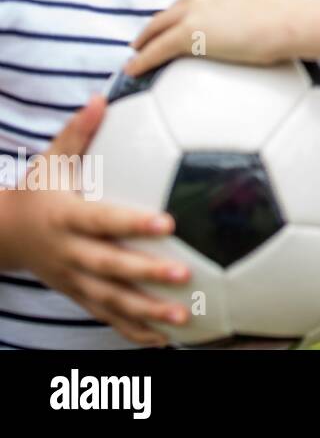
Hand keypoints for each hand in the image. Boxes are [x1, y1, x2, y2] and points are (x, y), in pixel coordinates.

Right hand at [2, 96, 193, 345]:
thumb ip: (79, 131)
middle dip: (146, 275)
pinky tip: (166, 341)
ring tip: (183, 319)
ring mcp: (74, 279)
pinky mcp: (79, 295)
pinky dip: (133, 331)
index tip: (168, 224)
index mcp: (68, 217)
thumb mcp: (50, 159)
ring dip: (146, 312)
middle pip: (111, 268)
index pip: (104, 221)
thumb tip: (101, 97)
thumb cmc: (39, 189)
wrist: (2, 233)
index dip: (133, 225)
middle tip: (184, 278)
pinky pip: (107, 317)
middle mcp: (71, 253)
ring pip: (111, 301)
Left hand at [125, 0, 308, 74]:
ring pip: (160, 24)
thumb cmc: (298, 4)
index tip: (190, 13)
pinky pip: (158, 48)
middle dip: (164, 19)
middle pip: (177, 6)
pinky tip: (133, 69)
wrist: (294, 19)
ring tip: (137, 48)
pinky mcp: (189, 34)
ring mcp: (196, 10)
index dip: (194, 4)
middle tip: (154, 31)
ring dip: (146, 36)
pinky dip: (143, 59)